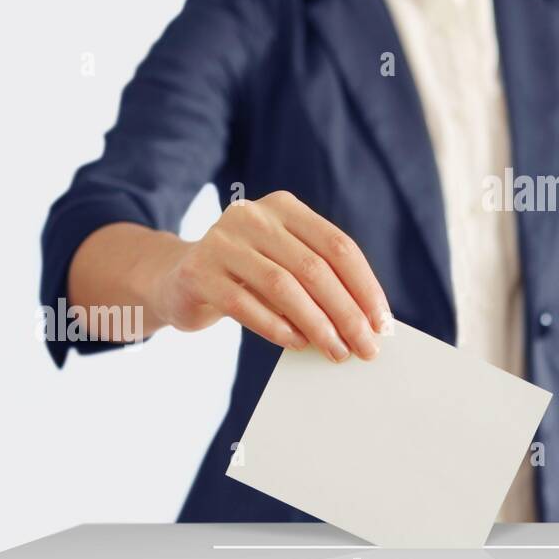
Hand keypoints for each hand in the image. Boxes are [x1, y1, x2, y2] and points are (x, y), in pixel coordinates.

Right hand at [153, 191, 390, 359]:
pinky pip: (244, 304)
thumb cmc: (243, 277)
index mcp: (283, 208)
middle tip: (364, 347)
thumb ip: (316, 280)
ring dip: (316, 325)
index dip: (365, 286)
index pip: (337, 246)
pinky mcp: (199, 272)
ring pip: (282, 286)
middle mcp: (252, 216)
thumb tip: (365, 322)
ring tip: (335, 351)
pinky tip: (296, 343)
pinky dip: (276, 327)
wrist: (176, 279)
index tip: (382, 323)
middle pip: (314, 268)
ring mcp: (221, 241)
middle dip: (346, 313)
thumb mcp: (281, 264)